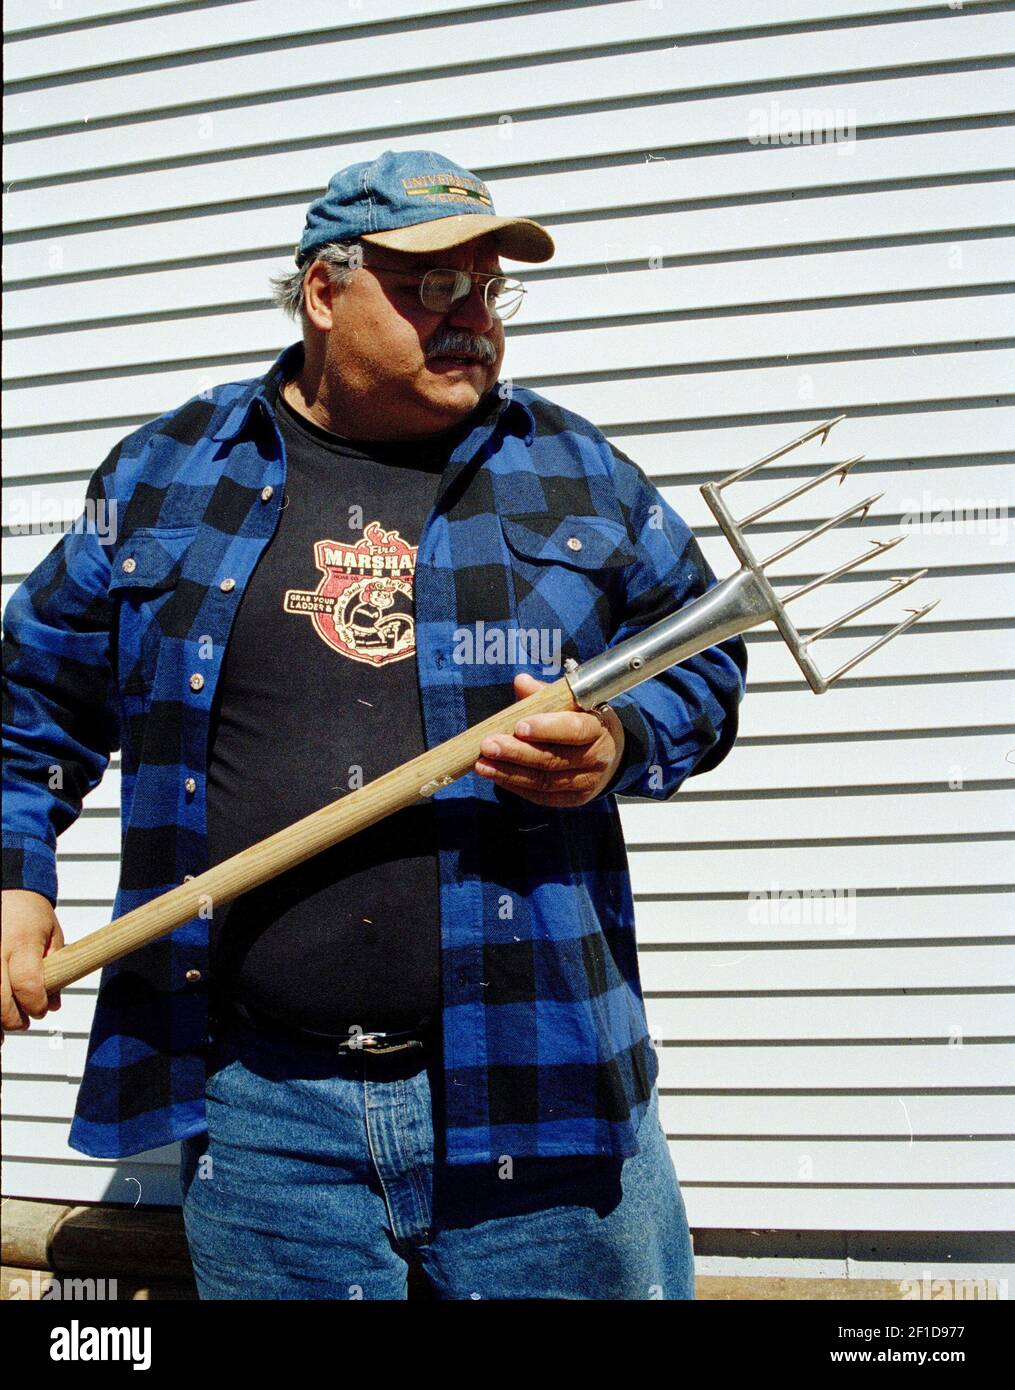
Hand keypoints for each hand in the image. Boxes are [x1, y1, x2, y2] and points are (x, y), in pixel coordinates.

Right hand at [1, 889, 63, 1037]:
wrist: (6, 891)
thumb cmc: (29, 912)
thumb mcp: (52, 935)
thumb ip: (56, 969)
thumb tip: (54, 1004)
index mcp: (22, 943)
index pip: (28, 983)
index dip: (36, 1004)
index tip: (41, 1009)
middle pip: (0, 999)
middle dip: (13, 1019)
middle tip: (23, 1022)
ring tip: (5, 1028)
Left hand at [474, 672, 624, 807]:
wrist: (612, 754)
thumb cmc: (585, 721)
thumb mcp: (573, 703)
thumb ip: (546, 694)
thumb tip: (521, 682)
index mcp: (597, 728)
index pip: (574, 730)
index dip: (546, 729)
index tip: (518, 726)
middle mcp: (596, 758)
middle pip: (553, 759)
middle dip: (516, 752)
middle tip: (488, 744)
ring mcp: (585, 783)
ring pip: (544, 781)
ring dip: (509, 772)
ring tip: (482, 763)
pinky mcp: (573, 800)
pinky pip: (541, 796)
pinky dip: (515, 785)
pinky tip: (495, 775)